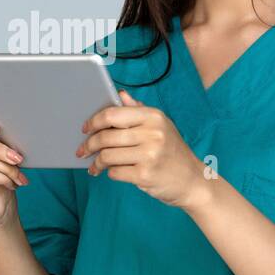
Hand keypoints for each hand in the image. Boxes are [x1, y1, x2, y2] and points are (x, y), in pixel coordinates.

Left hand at [75, 90, 205, 209]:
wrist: (192, 180)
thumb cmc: (171, 151)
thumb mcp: (160, 126)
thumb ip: (138, 110)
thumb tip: (119, 95)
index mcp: (153, 116)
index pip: (113, 114)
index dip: (94, 121)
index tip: (85, 128)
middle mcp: (152, 133)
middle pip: (105, 136)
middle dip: (89, 145)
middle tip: (82, 150)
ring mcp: (149, 155)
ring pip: (107, 156)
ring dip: (97, 163)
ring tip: (95, 166)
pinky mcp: (145, 175)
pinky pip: (115, 172)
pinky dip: (110, 173)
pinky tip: (111, 172)